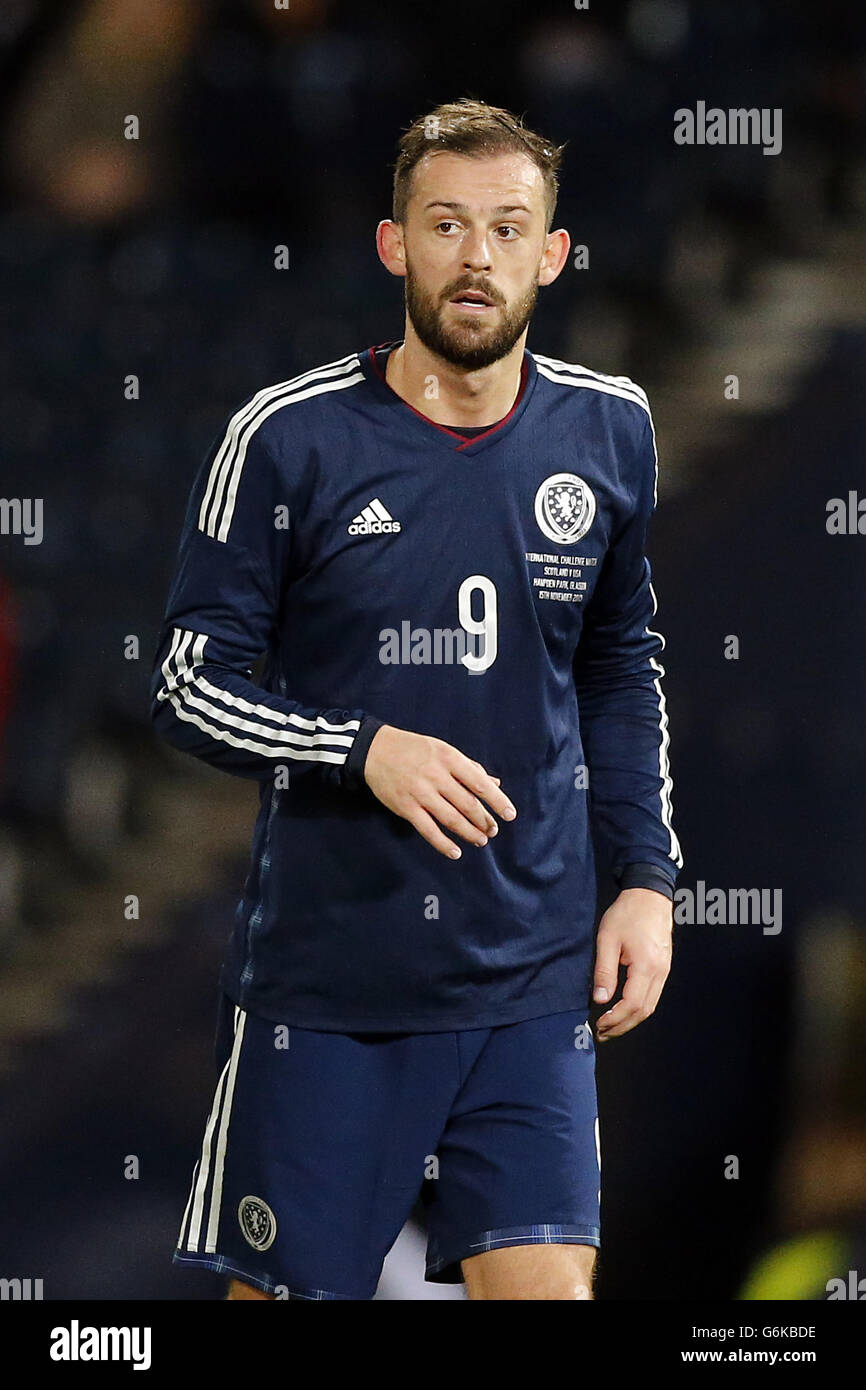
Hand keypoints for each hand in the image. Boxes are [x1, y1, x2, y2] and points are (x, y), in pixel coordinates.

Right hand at [363, 724, 515, 858]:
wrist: (375, 750)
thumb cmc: (414, 749)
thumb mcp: (443, 750)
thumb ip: (469, 767)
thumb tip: (495, 783)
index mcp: (449, 758)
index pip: (480, 783)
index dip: (497, 801)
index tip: (510, 815)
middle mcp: (436, 775)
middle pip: (467, 804)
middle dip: (484, 821)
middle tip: (493, 831)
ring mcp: (420, 793)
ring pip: (451, 819)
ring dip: (469, 833)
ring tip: (481, 840)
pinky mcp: (405, 807)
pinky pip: (428, 829)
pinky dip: (443, 843)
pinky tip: (455, 852)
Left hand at [592, 888, 672, 1040]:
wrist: (650, 896)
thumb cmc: (627, 914)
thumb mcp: (607, 939)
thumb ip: (604, 971)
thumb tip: (600, 999)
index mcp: (646, 966)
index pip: (632, 1004)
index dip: (615, 1019)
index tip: (599, 1025)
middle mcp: (660, 972)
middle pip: (644, 1011)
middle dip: (622, 1026)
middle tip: (602, 1033)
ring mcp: (665, 971)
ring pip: (650, 1006)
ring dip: (630, 1020)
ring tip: (611, 1026)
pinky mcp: (664, 968)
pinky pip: (653, 996)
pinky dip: (638, 1009)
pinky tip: (624, 1010)